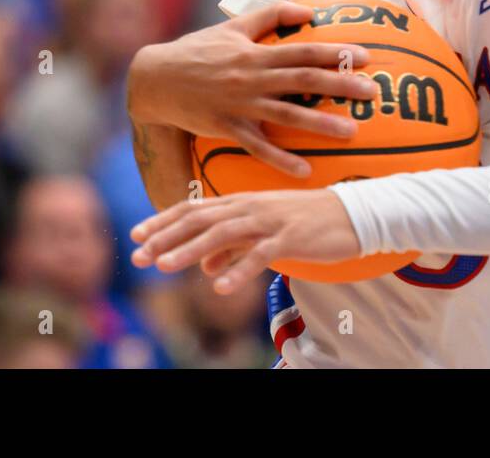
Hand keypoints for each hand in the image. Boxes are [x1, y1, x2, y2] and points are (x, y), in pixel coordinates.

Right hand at [127, 1, 378, 176]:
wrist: (155, 78)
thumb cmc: (198, 50)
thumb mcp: (233, 26)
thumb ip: (271, 15)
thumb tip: (309, 10)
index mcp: (257, 53)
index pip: (304, 50)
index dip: (335, 53)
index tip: (366, 57)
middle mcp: (252, 77)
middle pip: (304, 81)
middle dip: (340, 86)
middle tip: (372, 94)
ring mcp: (239, 104)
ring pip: (286, 115)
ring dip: (320, 124)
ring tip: (351, 132)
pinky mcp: (226, 128)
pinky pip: (257, 147)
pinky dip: (280, 159)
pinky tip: (304, 170)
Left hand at [129, 189, 361, 292]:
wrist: (352, 214)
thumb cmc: (306, 222)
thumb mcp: (264, 233)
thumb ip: (234, 247)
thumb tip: (206, 267)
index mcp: (243, 201)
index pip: (195, 207)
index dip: (164, 220)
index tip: (137, 235)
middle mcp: (251, 206)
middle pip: (201, 219)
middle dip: (167, 236)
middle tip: (138, 254)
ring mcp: (271, 220)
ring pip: (224, 233)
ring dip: (191, 250)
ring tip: (165, 267)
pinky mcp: (291, 237)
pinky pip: (261, 254)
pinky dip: (239, 270)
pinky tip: (220, 287)